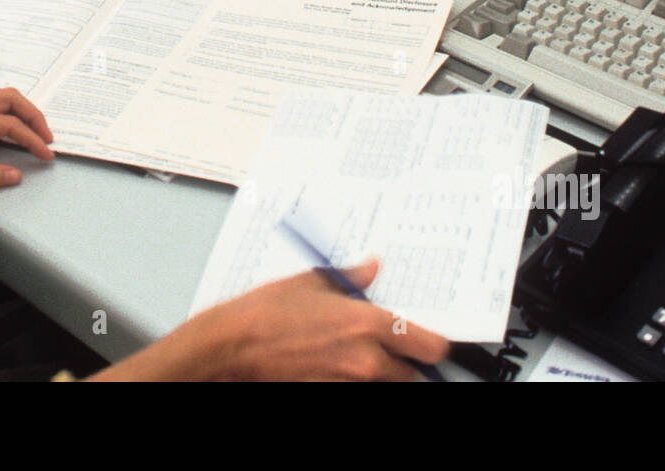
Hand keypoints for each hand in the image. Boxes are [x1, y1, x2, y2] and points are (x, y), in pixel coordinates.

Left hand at [0, 85, 53, 191]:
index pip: (8, 124)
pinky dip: (6, 107)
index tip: (47, 155)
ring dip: (21, 108)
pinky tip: (8, 124)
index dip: (31, 139)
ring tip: (33, 130)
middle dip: (33, 116)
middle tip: (47, 138)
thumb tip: (15, 175)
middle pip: (9, 98)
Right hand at [96, 258, 449, 380]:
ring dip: (383, 374)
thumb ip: (351, 278)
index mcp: (367, 325)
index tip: (431, 339)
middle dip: (408, 363)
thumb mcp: (312, 283)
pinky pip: (358, 392)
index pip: (430, 345)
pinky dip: (356, 381)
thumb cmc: (265, 314)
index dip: (435, 343)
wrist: (230, 349)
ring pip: (387, 387)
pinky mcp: (330, 395)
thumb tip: (371, 269)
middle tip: (394, 348)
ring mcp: (348, 385)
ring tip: (361, 355)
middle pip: (415, 375)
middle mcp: (365, 361)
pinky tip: (339, 366)